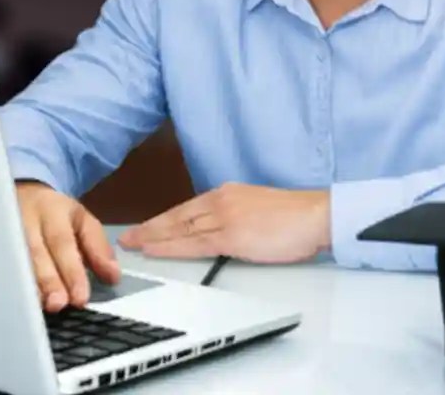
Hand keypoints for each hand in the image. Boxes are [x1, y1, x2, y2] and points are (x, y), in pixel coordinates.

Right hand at [15, 181, 119, 311]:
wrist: (19, 193)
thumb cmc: (54, 213)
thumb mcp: (81, 220)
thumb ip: (97, 247)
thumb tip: (113, 276)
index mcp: (51, 210)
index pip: (62, 241)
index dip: (71, 270)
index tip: (80, 298)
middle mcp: (24, 220)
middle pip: (35, 252)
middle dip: (48, 280)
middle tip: (59, 304)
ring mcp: (3, 232)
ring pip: (14, 261)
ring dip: (29, 287)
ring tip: (41, 307)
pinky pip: (0, 268)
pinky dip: (10, 287)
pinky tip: (19, 304)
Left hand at [117, 183, 330, 262]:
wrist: (316, 215)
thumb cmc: (295, 216)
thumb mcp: (257, 209)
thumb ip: (236, 216)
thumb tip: (221, 231)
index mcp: (227, 193)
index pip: (187, 208)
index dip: (163, 219)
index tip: (146, 227)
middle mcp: (221, 201)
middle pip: (177, 216)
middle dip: (150, 227)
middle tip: (128, 236)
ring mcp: (224, 217)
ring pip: (180, 228)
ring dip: (153, 237)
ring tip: (133, 244)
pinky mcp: (231, 235)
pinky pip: (193, 243)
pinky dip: (170, 247)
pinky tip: (155, 250)